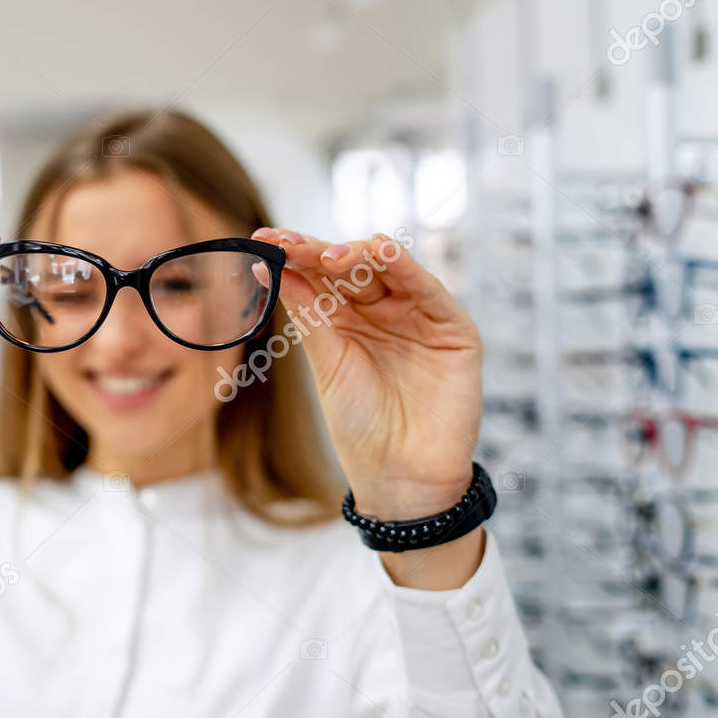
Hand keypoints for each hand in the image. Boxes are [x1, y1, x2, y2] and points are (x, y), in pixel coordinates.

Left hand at [251, 228, 480, 520]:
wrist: (400, 476)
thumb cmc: (361, 426)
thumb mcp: (327, 363)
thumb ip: (310, 313)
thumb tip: (272, 267)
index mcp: (349, 318)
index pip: (323, 276)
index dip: (296, 256)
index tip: (264, 242)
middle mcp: (385, 310)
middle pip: (354, 267)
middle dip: (321, 252)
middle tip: (289, 245)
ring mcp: (420, 316)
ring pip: (390, 271)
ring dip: (361, 255)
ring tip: (331, 255)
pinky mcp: (453, 329)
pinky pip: (430, 290)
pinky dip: (407, 269)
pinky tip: (383, 252)